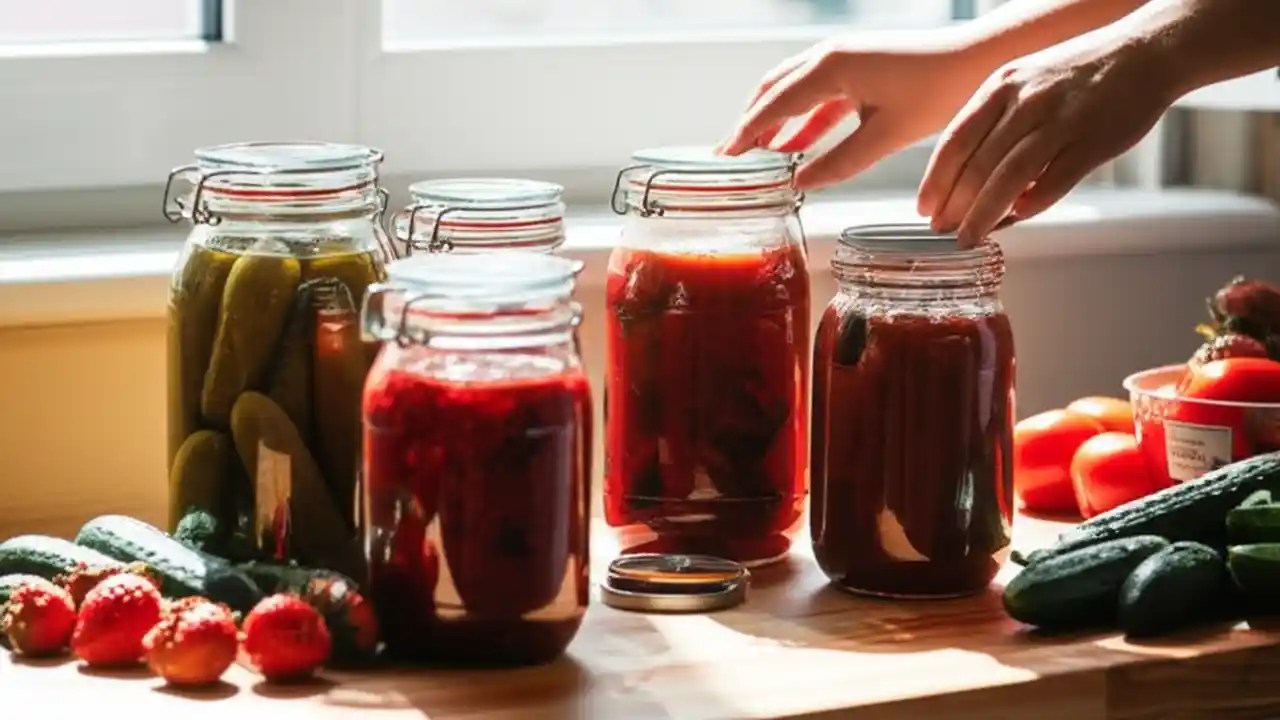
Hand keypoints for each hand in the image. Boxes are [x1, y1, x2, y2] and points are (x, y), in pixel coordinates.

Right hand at [717, 30, 989, 189]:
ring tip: (755, 154)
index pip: (774, 103)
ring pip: (792, 91)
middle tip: (730, 156)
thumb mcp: (887, 135)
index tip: (724, 157)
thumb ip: (840, 161)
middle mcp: (830, 56)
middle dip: (750, 123)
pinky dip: (800, 119)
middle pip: (773, 90)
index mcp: (831, 67)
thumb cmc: (939, 90)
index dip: (746, 132)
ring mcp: (843, 59)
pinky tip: (794, 145)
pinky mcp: (858, 68)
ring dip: (773, 121)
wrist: (978, 60)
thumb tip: (800, 183)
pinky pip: (816, 95)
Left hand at [918, 32, 1177, 246]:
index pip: (956, 140)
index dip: (936, 179)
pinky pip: (1053, 182)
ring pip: (1008, 177)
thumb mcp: (1024, 81)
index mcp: (1002, 86)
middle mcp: (1026, 102)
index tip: (924, 207)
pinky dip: (1032, 205)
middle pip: (977, 164)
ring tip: (968, 237)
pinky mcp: (1091, 142)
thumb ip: (995, 122)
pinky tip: (1018, 219)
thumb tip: (967, 173)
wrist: (1145, 53)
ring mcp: (1060, 121)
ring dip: (983, 213)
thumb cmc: (1078, 74)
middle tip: (940, 230)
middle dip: (954, 204)